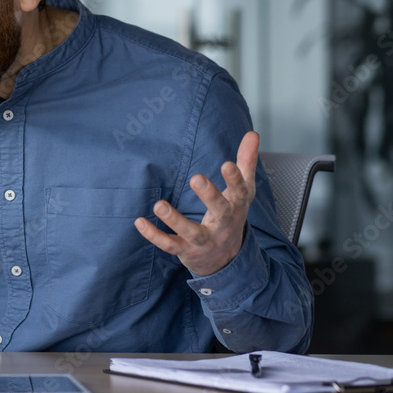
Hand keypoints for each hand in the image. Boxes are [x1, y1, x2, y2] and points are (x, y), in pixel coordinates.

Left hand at [134, 131, 258, 276]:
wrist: (226, 259)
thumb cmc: (231, 216)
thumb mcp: (242, 191)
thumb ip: (246, 162)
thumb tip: (252, 134)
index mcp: (236, 208)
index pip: (240, 193)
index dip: (235, 180)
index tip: (227, 163)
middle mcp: (223, 226)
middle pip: (220, 212)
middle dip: (209, 196)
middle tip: (196, 178)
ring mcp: (204, 241)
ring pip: (191, 232)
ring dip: (175, 220)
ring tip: (159, 205)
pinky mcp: (186, 251)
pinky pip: (170, 245)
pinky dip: (155, 235)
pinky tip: (140, 222)